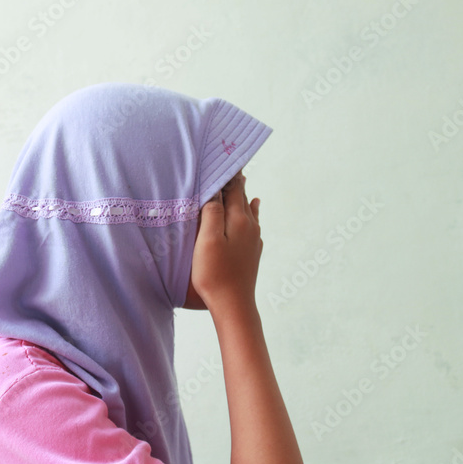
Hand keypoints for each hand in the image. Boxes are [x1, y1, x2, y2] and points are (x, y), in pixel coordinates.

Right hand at [190, 172, 261, 311]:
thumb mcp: (208, 240)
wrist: (234, 305)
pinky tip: (254, 210)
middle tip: (231, 164)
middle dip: (235, 182)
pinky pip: (252, 224)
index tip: (223, 158)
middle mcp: (250, 227)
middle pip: (242, 197)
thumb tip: (216, 190)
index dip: (227, 174)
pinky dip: (250, 212)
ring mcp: (253, 240)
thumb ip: (212, 213)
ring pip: (248, 210)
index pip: (233, 189)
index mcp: (239, 220)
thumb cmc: (215, 273)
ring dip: (242, 196)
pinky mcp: (252, 252)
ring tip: (242, 181)